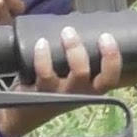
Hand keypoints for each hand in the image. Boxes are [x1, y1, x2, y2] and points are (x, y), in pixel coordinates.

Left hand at [0, 28, 120, 136]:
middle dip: (93, 52)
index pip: (111, 79)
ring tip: (66, 32)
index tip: (107, 37)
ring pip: (75, 74)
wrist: (23, 111)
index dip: (114, 59)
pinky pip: (45, 74)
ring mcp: (60, 95)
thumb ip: (80, 59)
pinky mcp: (41, 94)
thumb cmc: (53, 87)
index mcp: (91, 89)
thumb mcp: (71, 78)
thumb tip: (85, 25)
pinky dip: (43, 56)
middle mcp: (79, 94)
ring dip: (72, 50)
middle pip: (97, 77)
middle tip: (76, 31)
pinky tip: (41, 44)